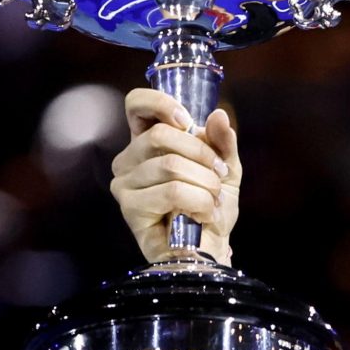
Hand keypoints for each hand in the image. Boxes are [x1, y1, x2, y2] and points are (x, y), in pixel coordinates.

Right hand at [110, 88, 240, 264]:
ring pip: (169, 165)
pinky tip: (204, 215)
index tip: (187, 121)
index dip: (161, 104)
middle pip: (160, 135)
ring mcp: (124, 184)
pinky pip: (172, 192)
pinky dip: (199, 202)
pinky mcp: (130, 208)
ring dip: (205, 183)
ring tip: (213, 200)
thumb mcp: (225, 168)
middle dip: (201, 154)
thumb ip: (222, 141)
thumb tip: (219, 115)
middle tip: (219, 176)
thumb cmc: (210, 206)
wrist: (212, 246)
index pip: (136, 104)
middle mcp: (128, 160)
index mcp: (147, 142)